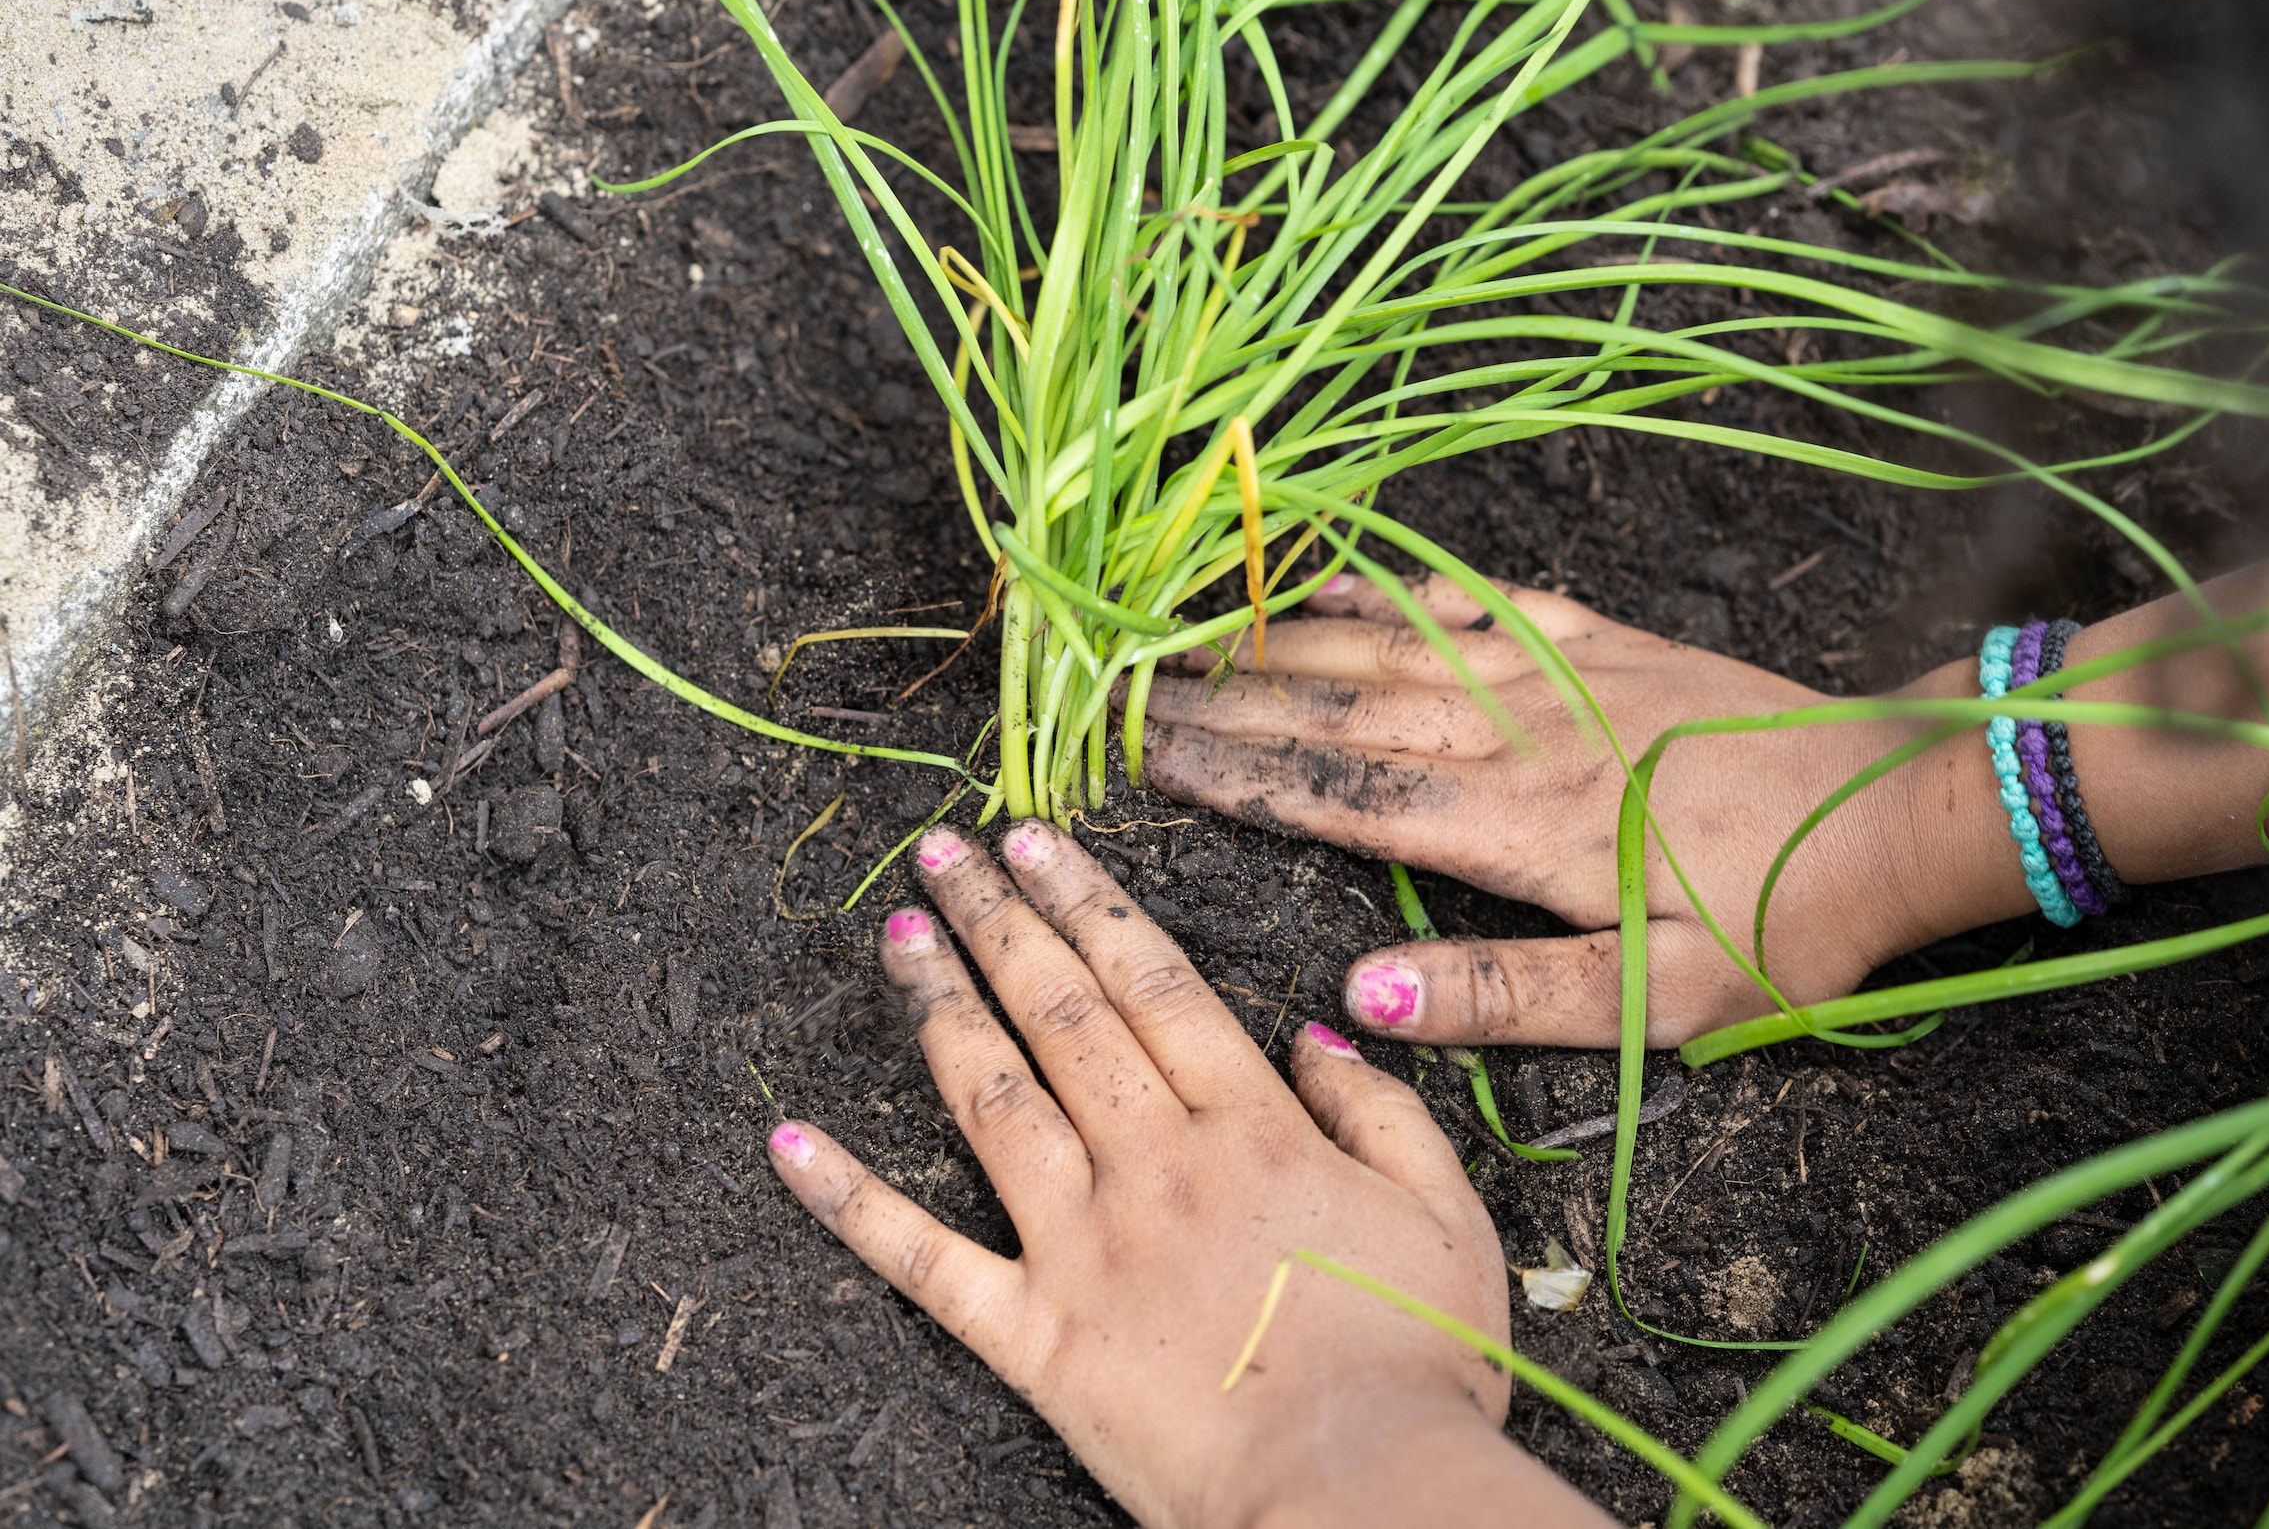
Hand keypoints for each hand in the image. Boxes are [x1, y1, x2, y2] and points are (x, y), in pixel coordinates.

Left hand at [765, 820, 1609, 1528]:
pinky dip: (850, 1199)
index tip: (1039, 839)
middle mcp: (1155, 1164)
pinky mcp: (1035, 1338)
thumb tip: (1317, 1032)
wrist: (1359, 1489)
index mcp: (1251, 1129)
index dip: (1090, 903)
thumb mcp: (1447, 1216)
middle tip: (947, 850)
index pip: (1155, 983)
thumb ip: (1381, 1112)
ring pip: (993, 1100)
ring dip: (940, 1007)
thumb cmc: (1418, 1362)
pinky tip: (787, 1140)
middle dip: (1001, 923)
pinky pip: (923, 1261)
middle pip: (1064, 1016)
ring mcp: (1084, 1246)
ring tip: (897, 932)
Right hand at [1140, 572, 2021, 1048]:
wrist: (1904, 804)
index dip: (1238, 775)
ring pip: (1392, 648)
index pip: (1344, 794)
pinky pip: (1475, 601)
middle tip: (1127, 692)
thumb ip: (1510, 997)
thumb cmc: (1785, 922)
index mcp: (1521, 827)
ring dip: (1283, 642)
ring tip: (1192, 639)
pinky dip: (1394, 589)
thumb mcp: (1662, 1001)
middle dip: (1228, 700)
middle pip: (1343, 708)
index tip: (1146, 759)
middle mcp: (1521, 733)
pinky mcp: (1604, 641)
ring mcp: (1561, 674)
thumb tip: (1362, 996)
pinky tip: (1336, 582)